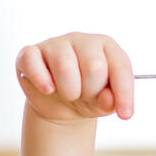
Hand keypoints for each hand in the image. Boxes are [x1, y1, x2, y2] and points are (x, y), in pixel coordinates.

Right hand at [15, 32, 133, 123]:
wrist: (59, 104)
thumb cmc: (87, 97)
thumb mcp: (103, 103)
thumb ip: (110, 101)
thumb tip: (108, 100)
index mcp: (107, 46)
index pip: (120, 66)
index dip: (124, 93)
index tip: (125, 115)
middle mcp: (82, 39)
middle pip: (94, 67)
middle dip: (90, 92)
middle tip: (83, 96)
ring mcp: (55, 43)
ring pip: (65, 66)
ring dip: (68, 91)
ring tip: (67, 93)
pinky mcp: (30, 53)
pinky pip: (33, 62)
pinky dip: (42, 81)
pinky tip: (48, 89)